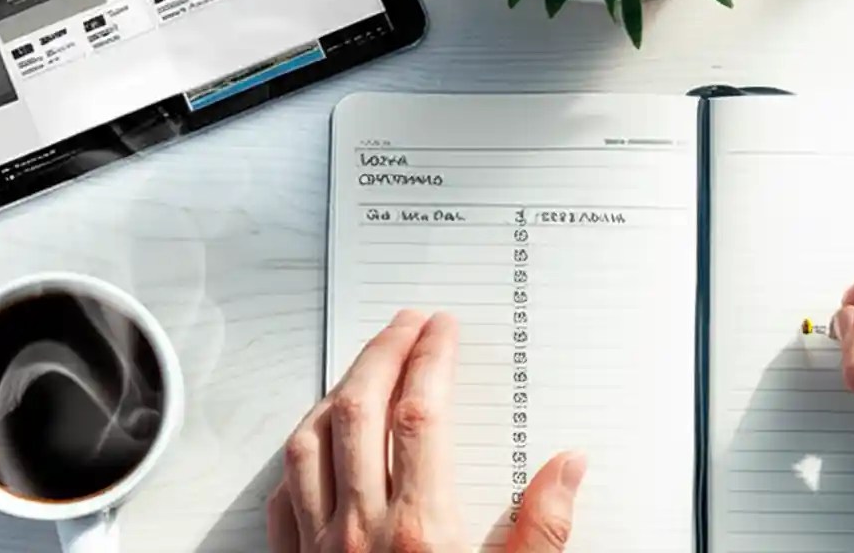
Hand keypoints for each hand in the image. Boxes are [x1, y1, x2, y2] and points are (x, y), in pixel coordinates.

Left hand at [267, 310, 586, 552]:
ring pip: (311, 440)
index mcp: (420, 531)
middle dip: (382, 350)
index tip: (442, 329)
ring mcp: (320, 548)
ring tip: (363, 366)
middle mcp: (360, 529)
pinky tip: (315, 442)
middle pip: (360, 408)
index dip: (430, 357)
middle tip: (406, 322)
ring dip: (338, 390)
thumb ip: (545, 531)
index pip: (419, 412)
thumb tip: (569, 467)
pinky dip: (299, 451)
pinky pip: (284, 493)